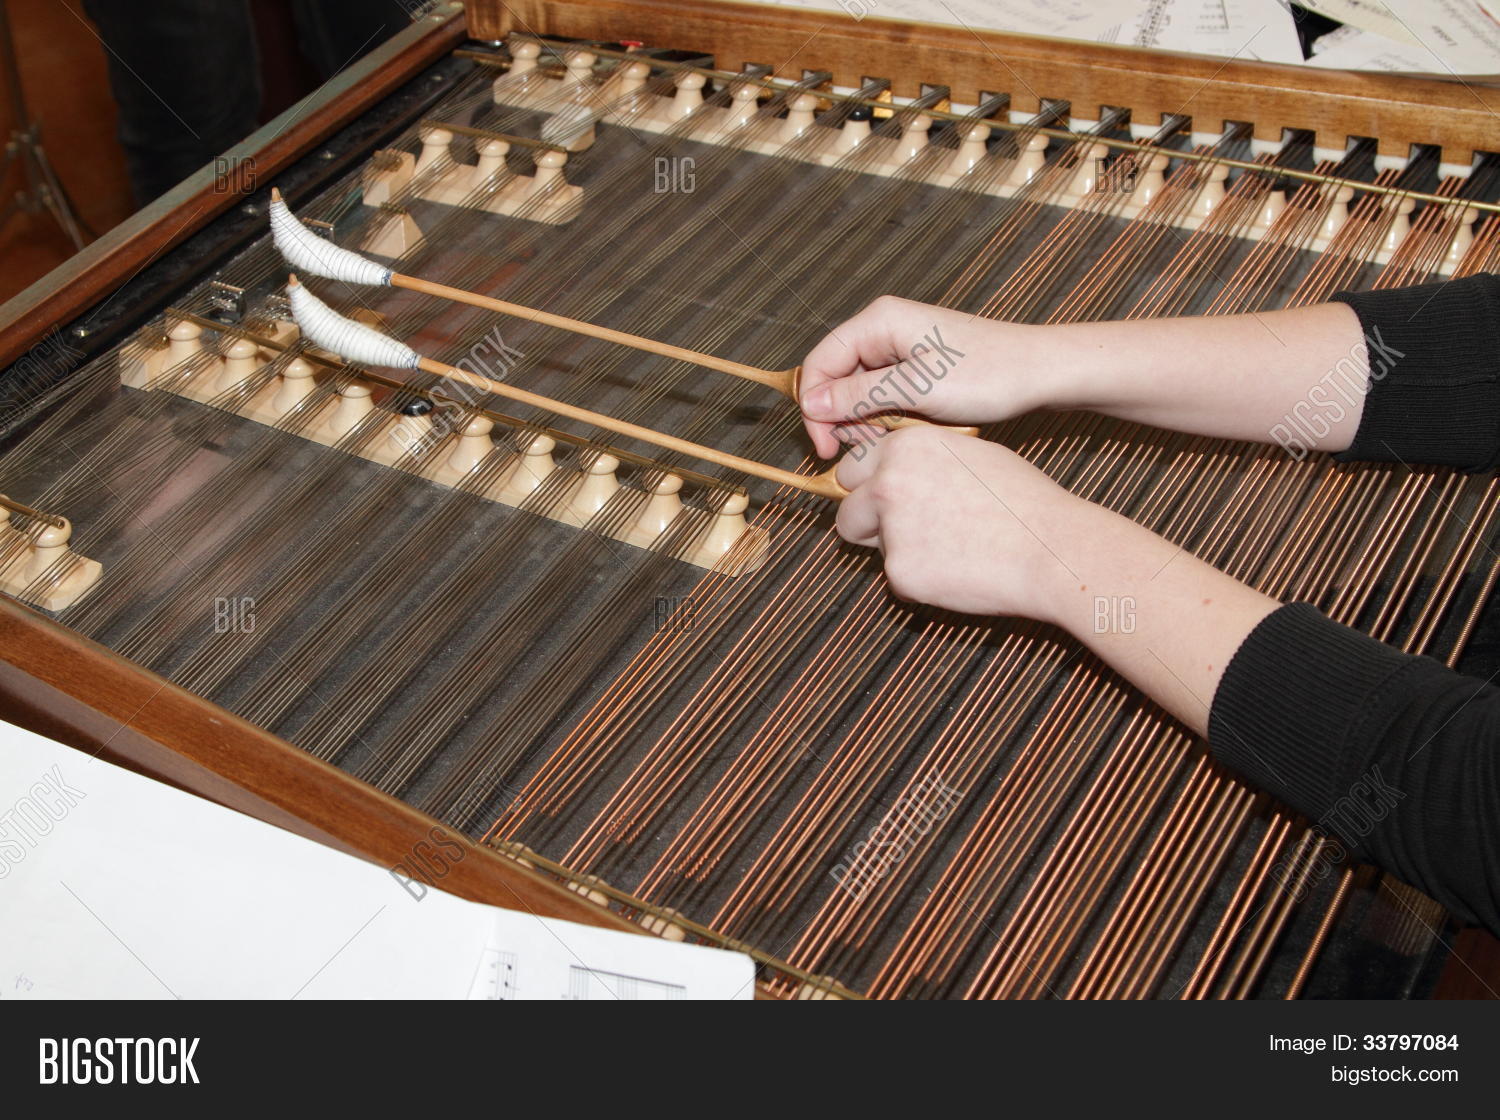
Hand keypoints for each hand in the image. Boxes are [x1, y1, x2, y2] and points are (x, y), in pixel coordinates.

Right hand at [800, 296, 1044, 458]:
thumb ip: (860, 395)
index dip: (815, 407)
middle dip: (842, 417)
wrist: (1041, 372)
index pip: (821, 362)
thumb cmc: (990, 373)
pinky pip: (883, 393)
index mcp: (880, 321)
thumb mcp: (918, 389)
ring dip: (866, 421)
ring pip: (859, 390)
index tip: (824, 446)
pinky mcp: (916, 364)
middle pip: (836, 377)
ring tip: (890, 441)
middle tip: (861, 450)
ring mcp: (900, 346)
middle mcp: (885, 327)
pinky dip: (887, 417)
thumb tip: (813, 403)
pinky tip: (905, 433)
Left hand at [833, 425, 1088, 621]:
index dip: (866, 487)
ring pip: (871, 546)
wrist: (1048, 547)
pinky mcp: (899, 572)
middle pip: (847, 511)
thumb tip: (894, 471)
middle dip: (866, 523)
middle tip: (902, 531)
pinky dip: (919, 579)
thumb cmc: (1021, 501)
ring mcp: (890, 529)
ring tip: (947, 547)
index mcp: (903, 448)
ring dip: (895, 550)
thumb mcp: (968, 454)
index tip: (877, 500)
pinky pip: (896, 578)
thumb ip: (921, 461)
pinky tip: (957, 568)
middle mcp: (887, 483)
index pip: (851, 468)